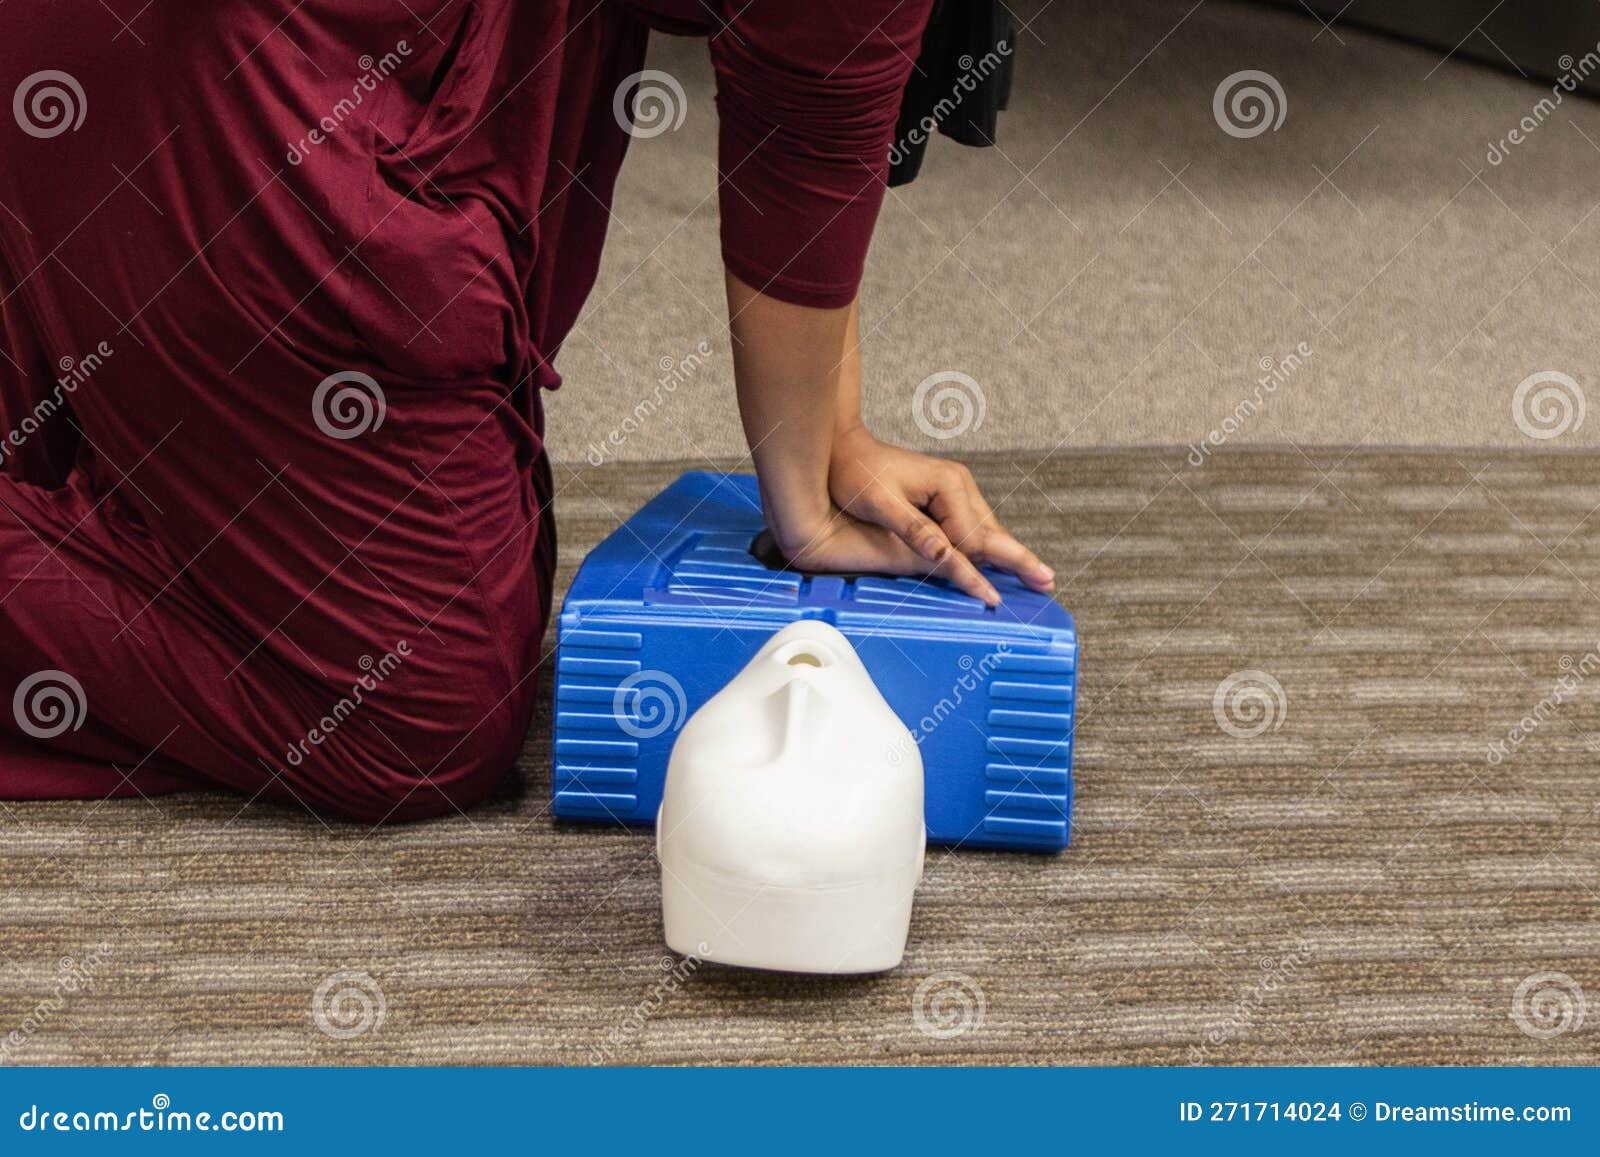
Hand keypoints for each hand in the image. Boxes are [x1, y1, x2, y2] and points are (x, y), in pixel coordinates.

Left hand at [783, 425, 1054, 606]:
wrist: (842, 447)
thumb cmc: (856, 473)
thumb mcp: (881, 503)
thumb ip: (914, 531)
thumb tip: (944, 555)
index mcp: (948, 485)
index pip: (970, 540)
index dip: (979, 572)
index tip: (993, 599)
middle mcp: (959, 486)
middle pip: (991, 533)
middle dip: (1019, 559)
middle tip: (1048, 581)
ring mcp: (955, 490)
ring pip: (985, 530)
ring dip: (1008, 554)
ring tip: (1036, 574)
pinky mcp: (945, 497)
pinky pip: (971, 526)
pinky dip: (987, 545)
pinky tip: (999, 559)